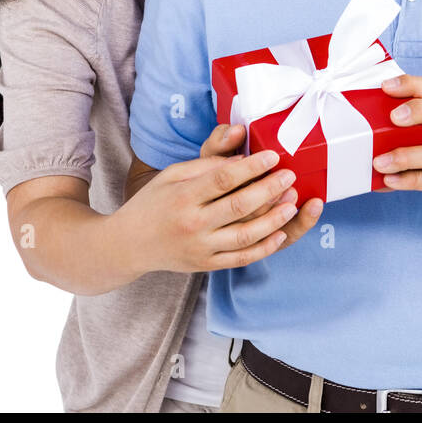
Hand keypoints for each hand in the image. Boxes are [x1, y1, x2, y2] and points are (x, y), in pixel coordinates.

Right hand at [118, 130, 321, 274]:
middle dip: (269, 189)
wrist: (129, 245)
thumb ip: (205, 166)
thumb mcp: (171, 175)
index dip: (252, 167)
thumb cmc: (152, 203)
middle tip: (290, 176)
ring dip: (273, 219)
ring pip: (245, 235)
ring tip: (292, 204)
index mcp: (182, 197)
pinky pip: (241, 258)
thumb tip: (242, 161)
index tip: (273, 157)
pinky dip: (264, 248)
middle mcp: (192, 224)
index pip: (223, 179)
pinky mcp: (206, 265)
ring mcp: (200, 248)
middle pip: (239, 206)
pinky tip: (280, 233)